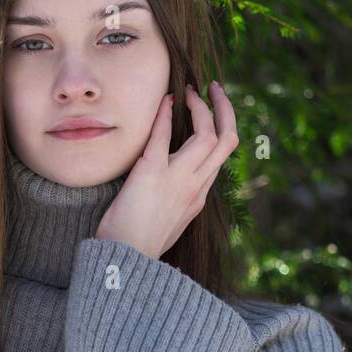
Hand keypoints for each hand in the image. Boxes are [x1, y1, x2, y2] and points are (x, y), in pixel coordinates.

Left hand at [94, 82, 238, 259]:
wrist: (124, 262)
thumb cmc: (136, 246)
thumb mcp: (166, 224)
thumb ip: (175, 203)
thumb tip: (170, 192)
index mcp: (198, 199)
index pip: (221, 157)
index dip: (221, 130)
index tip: (213, 114)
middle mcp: (195, 187)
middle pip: (227, 141)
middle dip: (225, 110)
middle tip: (215, 89)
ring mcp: (177, 181)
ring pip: (208, 136)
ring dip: (201, 108)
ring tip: (190, 92)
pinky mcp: (151, 174)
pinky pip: (163, 136)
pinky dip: (165, 115)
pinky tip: (165, 102)